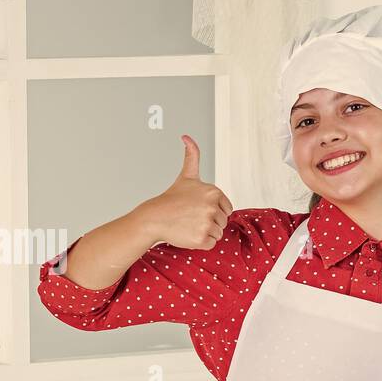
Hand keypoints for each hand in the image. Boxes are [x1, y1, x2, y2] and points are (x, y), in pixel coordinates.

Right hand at [136, 134, 233, 249]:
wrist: (154, 217)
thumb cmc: (172, 198)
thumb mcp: (186, 176)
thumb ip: (192, 156)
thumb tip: (186, 136)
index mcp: (214, 192)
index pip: (227, 209)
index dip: (214, 211)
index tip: (198, 208)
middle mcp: (212, 207)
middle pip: (223, 222)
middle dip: (209, 222)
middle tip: (191, 217)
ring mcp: (207, 223)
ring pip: (218, 233)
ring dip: (205, 232)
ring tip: (189, 224)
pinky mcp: (201, 238)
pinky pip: (211, 244)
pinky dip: (201, 242)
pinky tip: (188, 233)